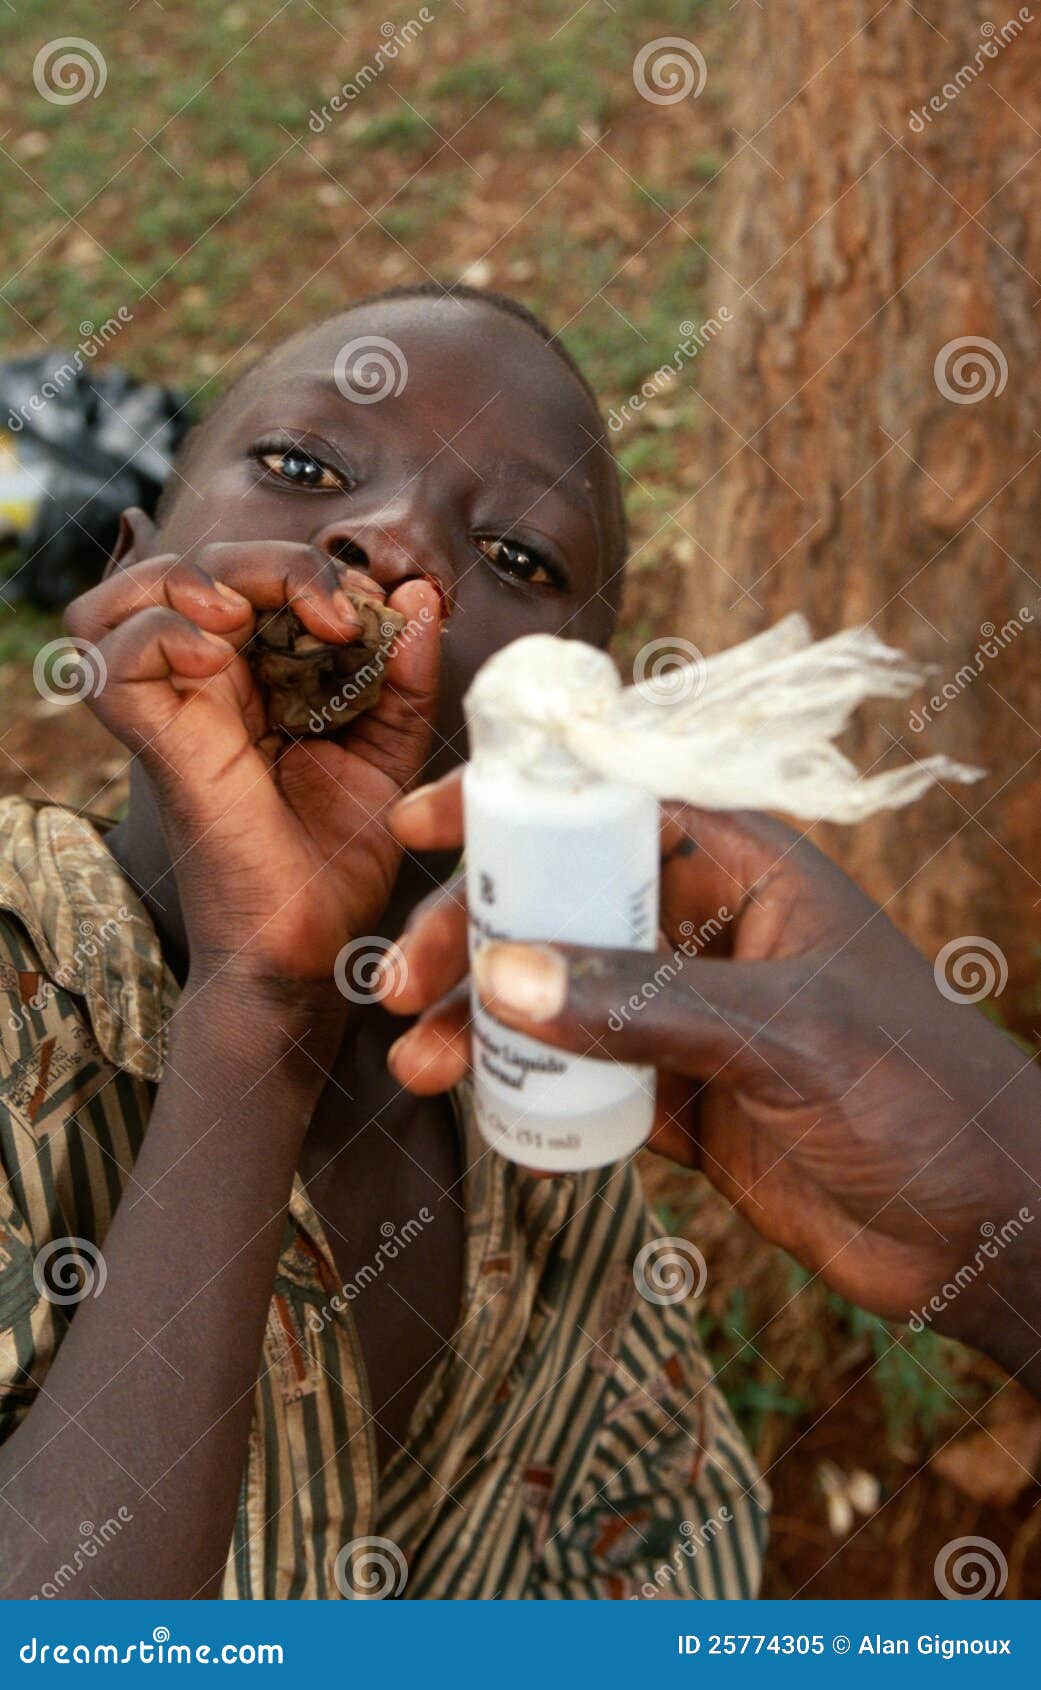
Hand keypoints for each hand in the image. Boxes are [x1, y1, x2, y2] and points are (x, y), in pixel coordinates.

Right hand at [65, 543, 439, 987]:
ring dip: (193, 579)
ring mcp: (176, 713)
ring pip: (130, 597)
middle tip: (339, 613)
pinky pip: (112, 662)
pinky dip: (159, 635)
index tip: (381, 613)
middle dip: (277, 566)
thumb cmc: (338, 862)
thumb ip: (406, 679)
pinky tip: (222, 660)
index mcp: (263, 678)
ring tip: (250, 614)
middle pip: (203, 568)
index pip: (261, 578)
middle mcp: (210, 686)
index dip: (315, 572)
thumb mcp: (391, 754)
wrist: (309, 951)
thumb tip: (419, 595)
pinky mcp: (156, 746)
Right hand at [383, 770, 1040, 1352]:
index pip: (610, 809)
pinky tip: (490, 1115)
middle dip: (476, 938)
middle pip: (561, 907)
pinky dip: (527, 1094)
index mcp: (745, 870)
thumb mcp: (785, 1034)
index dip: (516, 808)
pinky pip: (579, 1081)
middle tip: (405, 985)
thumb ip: (647, 1005)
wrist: (982, 1230)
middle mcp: (706, 932)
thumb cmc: (922, 1096)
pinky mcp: (678, 1099)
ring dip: (484, 1025)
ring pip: (557, 999)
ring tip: (421, 1066)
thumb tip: (505, 979)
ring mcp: (686, 1019)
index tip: (423, 825)